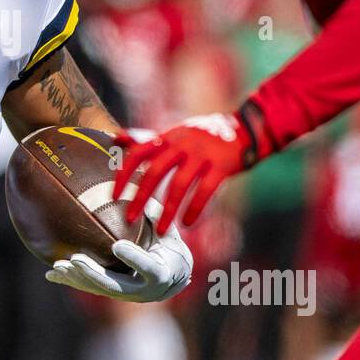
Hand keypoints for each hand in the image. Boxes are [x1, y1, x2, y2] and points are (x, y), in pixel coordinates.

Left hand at [46, 214, 193, 302]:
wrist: (173, 276)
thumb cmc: (171, 247)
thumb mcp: (170, 232)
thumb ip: (157, 216)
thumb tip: (142, 195)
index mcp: (162, 274)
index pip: (148, 267)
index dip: (133, 258)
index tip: (117, 246)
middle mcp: (143, 291)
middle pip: (115, 286)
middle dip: (93, 274)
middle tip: (76, 260)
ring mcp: (126, 295)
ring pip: (99, 289)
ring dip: (77, 278)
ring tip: (59, 265)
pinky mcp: (112, 294)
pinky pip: (90, 288)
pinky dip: (71, 281)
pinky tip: (52, 274)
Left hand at [113, 110, 264, 233]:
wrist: (246, 129)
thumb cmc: (205, 134)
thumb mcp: (175, 132)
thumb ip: (148, 138)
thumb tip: (117, 137)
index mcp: (169, 137)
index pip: (138, 152)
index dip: (124, 173)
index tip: (113, 195)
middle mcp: (182, 144)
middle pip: (155, 171)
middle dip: (140, 196)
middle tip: (129, 218)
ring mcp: (202, 155)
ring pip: (179, 185)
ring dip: (168, 210)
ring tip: (160, 230)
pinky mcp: (221, 166)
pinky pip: (205, 190)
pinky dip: (195, 208)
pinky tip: (188, 223)